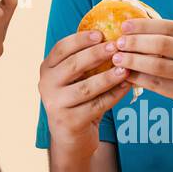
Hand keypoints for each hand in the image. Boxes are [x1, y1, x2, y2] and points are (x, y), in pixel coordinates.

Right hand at [38, 28, 132, 156]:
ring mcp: (55, 104)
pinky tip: (126, 87)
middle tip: (117, 46)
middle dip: (96, 54)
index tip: (101, 33)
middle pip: (73, 65)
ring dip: (108, 77)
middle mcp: (46, 85)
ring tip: (125, 68)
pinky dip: (114, 95)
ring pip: (85, 87)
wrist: (71, 138)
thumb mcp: (74, 79)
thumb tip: (113, 37)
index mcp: (47, 69)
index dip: (80, 39)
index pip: (61, 48)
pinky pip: (96, 106)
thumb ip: (85, 61)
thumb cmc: (77, 100)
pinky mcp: (69, 121)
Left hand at [110, 19, 172, 126]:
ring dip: (132, 61)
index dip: (144, 25)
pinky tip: (127, 75)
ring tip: (117, 58)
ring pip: (156, 65)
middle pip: (160, 44)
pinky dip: (139, 79)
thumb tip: (143, 30)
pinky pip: (157, 86)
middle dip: (135, 42)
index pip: (169, 26)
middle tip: (118, 42)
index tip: (125, 25)